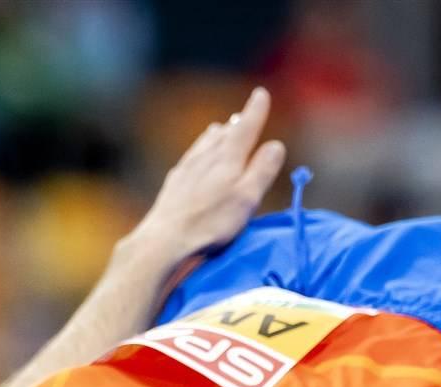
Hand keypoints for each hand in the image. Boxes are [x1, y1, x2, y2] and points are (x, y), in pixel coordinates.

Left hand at [129, 87, 286, 263]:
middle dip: (236, 124)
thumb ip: (262, 170)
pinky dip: (199, 149)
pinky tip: (196, 156)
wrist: (164, 238)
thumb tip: (275, 144)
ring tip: (221, 128)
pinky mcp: (174, 183)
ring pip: (204, 143)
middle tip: (243, 114)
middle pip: (224, 134)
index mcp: (228, 158)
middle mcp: (206, 156)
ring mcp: (187, 168)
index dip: (255, 111)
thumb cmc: (211, 222)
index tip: (261, 94)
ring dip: (216, 134)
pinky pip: (191, 157)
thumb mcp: (246, 198)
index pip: (245, 128)